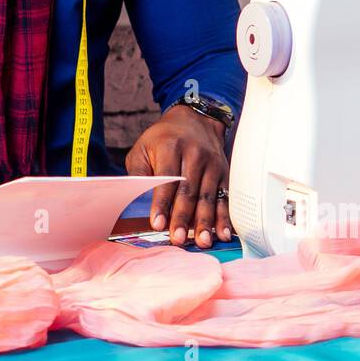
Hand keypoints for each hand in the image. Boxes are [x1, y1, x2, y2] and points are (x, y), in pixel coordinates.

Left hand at [125, 104, 230, 247]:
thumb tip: (135, 201)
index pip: (167, 179)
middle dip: (183, 218)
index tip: (157, 223)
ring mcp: (212, 164)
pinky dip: (224, 218)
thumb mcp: (142, 148)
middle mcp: (194, 155)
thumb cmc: (163, 139)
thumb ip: (139, 173)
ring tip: (203, 242)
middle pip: (189, 191)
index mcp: (171, 147)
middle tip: (178, 239)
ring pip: (208, 197)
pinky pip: (224, 198)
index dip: (162, 203)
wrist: (195, 119)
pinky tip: (223, 233)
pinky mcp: (224, 173)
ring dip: (205, 222)